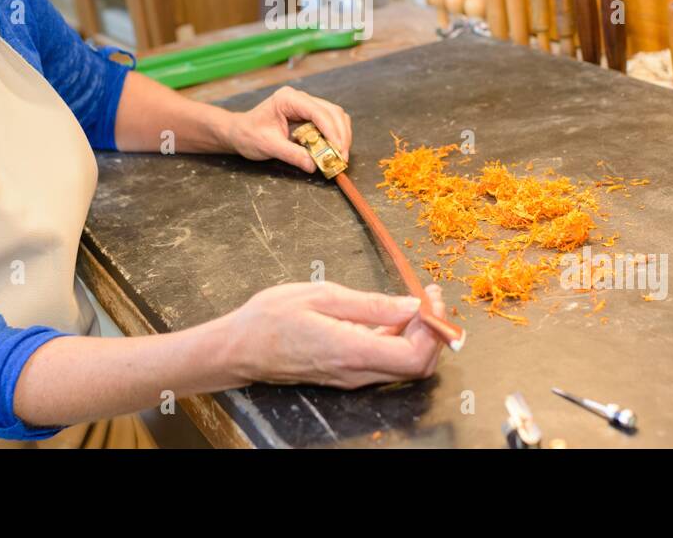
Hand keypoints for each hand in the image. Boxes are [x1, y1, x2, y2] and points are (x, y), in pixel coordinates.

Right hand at [224, 281, 448, 389]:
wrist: (239, 349)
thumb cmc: (271, 318)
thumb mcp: (321, 296)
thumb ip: (370, 304)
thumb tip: (411, 305)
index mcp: (351, 351)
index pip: (414, 355)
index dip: (433, 328)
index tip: (430, 296)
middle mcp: (356, 372)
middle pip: (417, 365)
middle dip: (433, 331)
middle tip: (429, 296)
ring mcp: (352, 377)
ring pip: (404, 366)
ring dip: (419, 335)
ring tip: (415, 300)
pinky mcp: (347, 374)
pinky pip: (385, 362)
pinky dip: (400, 339)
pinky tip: (394, 314)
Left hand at [226, 85, 352, 172]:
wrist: (238, 132)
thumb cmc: (248, 134)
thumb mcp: (268, 146)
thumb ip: (292, 154)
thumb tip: (313, 165)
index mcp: (288, 99)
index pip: (318, 112)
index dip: (332, 131)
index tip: (338, 150)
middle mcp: (300, 98)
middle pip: (332, 112)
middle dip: (340, 135)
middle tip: (342, 157)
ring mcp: (305, 105)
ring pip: (334, 116)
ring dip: (341, 135)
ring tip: (339, 156)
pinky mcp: (308, 115)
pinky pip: (329, 122)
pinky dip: (335, 136)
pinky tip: (333, 150)